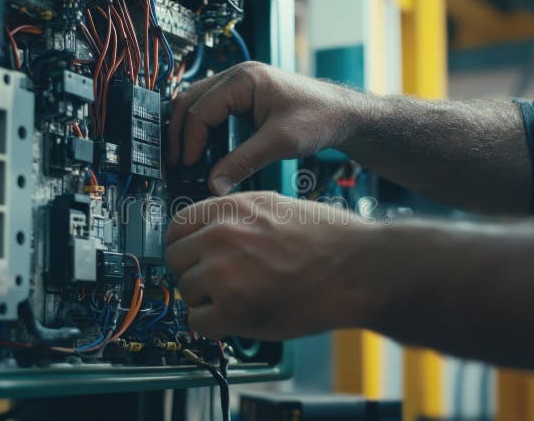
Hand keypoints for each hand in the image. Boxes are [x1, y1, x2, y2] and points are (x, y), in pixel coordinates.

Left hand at [165, 191, 375, 339]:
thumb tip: (212, 230)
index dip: (184, 245)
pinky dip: (213, 326)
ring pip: (185, 291)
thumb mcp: (277, 206)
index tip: (190, 258)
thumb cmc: (331, 240)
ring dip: (205, 301)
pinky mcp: (232, 310)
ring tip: (236, 300)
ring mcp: (223, 273)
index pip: (177, 226)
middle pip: (174, 259)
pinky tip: (236, 319)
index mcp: (231, 208)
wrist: (359, 269)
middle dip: (192, 273)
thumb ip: (238, 217)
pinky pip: (197, 322)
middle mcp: (221, 236)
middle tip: (214, 283)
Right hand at [168, 62, 367, 194]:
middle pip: (190, 101)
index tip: (187, 165)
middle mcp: (238, 77)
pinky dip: (202, 127)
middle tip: (176, 161)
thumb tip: (214, 184)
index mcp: (243, 79)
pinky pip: (212, 109)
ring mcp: (241, 85)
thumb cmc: (320, 117)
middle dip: (179, 132)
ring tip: (184, 156)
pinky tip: (203, 148)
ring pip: (197, 103)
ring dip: (188, 128)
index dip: (190, 140)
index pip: (200, 110)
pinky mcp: (246, 98)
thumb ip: (243, 163)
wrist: (344, 114)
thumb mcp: (279, 143)